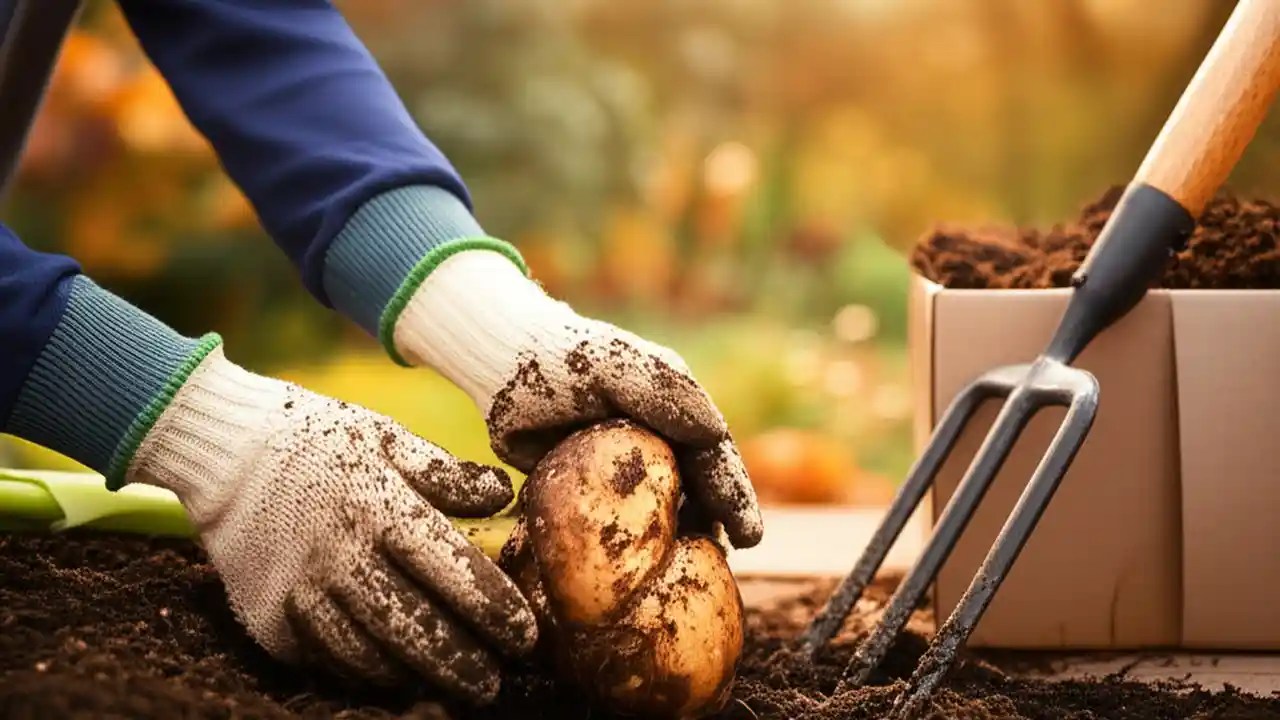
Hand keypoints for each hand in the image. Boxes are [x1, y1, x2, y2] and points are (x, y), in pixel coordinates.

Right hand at [124, 347, 536, 702]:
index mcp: (380, 507)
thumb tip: (503, 496)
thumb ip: (446, 472)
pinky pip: (327, 659)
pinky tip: (394, 674)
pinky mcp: (269, 620)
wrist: (221, 450)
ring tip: (454, 686)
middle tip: (495, 683)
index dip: (495, 612)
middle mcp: (340, 557)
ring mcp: (300, 595)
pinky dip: (365, 672)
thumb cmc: (316, 437)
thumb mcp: (385, 435)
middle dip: (464, 664)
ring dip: (418, 677)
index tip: (525, 636)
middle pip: (416, 630)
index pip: (453, 574)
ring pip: (372, 657)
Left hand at [392, 250, 762, 548]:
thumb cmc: (559, 358)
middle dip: (718, 518)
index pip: (712, 453)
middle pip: (696, 481)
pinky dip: (636, 540)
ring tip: (698, 569)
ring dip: (683, 532)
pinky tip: (643, 567)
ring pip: (664, 501)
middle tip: (733, 558)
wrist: (498, 366)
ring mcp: (624, 456)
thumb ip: (665, 394)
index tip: (750, 533)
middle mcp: (656, 429)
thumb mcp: (614, 367)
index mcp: (671, 400)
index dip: (733, 493)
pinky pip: (620, 515)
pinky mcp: (590, 479)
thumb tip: (716, 433)